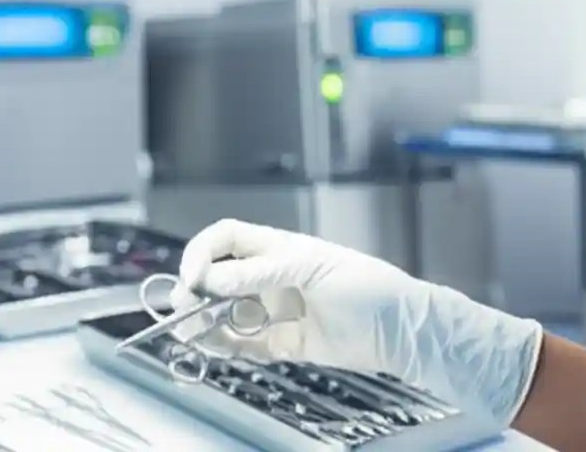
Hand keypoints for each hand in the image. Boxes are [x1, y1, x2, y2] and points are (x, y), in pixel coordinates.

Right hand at [170, 219, 545, 425]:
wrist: (402, 330)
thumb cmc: (369, 286)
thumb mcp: (313, 268)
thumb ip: (261, 274)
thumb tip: (214, 279)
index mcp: (279, 248)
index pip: (227, 239)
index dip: (202, 252)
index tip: (192, 275)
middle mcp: (272, 277)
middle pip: (219, 278)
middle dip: (196, 290)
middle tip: (183, 308)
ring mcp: (276, 310)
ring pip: (227, 313)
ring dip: (205, 321)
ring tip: (193, 332)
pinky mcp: (284, 343)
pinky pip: (244, 344)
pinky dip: (225, 346)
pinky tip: (213, 346)